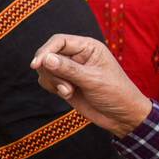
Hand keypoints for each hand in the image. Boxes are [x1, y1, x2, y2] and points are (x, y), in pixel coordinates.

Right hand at [30, 34, 152, 136]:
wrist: (121, 116)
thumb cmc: (115, 93)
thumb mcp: (92, 80)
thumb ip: (68, 69)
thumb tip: (45, 59)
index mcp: (88, 47)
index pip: (58, 41)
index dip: (45, 51)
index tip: (36, 65)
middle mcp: (77, 55)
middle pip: (49, 55)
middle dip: (51, 72)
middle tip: (65, 87)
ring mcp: (69, 70)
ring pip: (45, 69)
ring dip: (53, 82)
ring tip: (68, 91)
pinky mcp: (64, 83)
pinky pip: (47, 80)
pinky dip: (52, 88)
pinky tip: (67, 94)